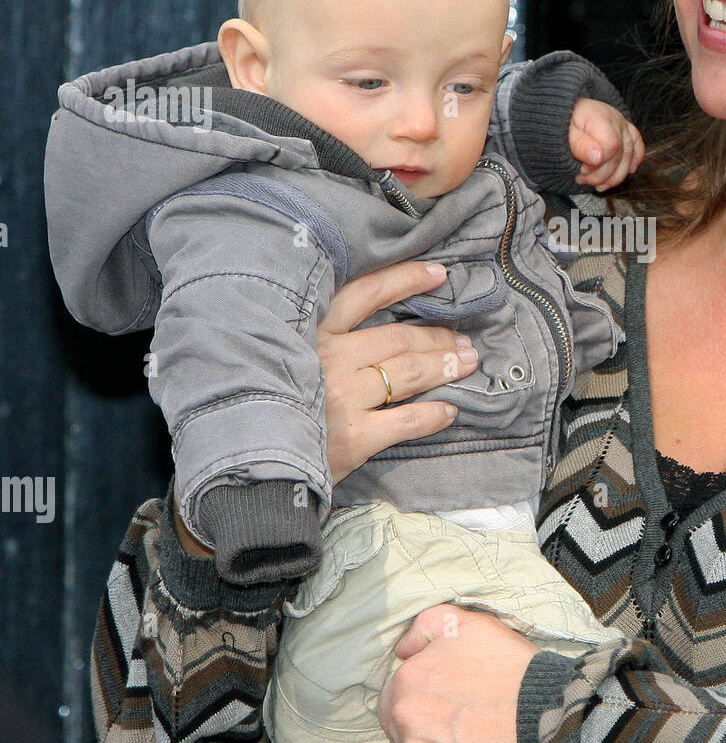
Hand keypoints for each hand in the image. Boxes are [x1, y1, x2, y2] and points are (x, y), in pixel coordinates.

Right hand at [171, 259, 479, 557]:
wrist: (242, 469)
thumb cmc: (266, 407)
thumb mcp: (281, 359)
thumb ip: (314, 340)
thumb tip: (367, 325)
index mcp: (310, 335)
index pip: (364, 295)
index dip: (405, 280)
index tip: (439, 274)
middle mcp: (328, 360)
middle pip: (398, 338)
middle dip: (438, 337)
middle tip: (464, 341)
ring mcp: (342, 398)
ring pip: (408, 373)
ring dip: (444, 366)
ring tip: (467, 364)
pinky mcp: (353, 437)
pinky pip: (406, 420)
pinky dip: (433, 415)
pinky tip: (450, 411)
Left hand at [377, 604, 539, 742]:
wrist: (550, 716)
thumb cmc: (514, 668)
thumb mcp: (472, 624)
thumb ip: (428, 624)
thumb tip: (402, 650)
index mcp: (408, 679)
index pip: (397, 694)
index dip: (423, 698)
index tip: (451, 702)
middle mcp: (404, 717)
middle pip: (400, 729)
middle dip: (424, 728)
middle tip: (462, 726)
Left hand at [568, 98, 644, 190]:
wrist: (568, 110)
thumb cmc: (564, 122)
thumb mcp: (562, 131)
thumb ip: (579, 145)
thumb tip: (597, 159)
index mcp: (599, 115)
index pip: (611, 145)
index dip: (598, 165)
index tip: (582, 170)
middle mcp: (616, 119)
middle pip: (620, 154)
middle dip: (601, 175)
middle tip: (583, 180)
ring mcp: (623, 125)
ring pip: (629, 155)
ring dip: (614, 176)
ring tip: (598, 185)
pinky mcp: (628, 131)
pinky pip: (638, 147)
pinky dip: (635, 161)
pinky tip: (627, 172)